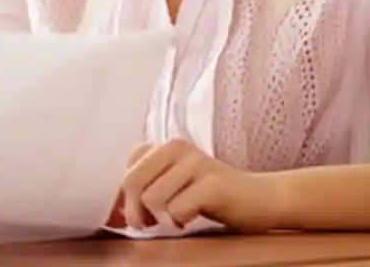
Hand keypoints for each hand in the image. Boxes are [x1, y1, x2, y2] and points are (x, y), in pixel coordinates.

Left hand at [109, 140, 284, 232]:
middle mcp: (176, 147)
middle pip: (131, 182)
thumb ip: (141, 192)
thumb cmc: (210, 196)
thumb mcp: (171, 187)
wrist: (260, 199)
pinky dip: (180, 220)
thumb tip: (109, 214)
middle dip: (135, 211)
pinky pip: (177, 209)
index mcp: (162, 146)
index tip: (132, 215)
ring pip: (152, 198)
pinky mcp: (213, 183)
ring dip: (161, 218)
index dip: (121, 199)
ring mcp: (196, 163)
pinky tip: (191, 218)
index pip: (123, 170)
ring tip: (177, 218)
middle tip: (148, 224)